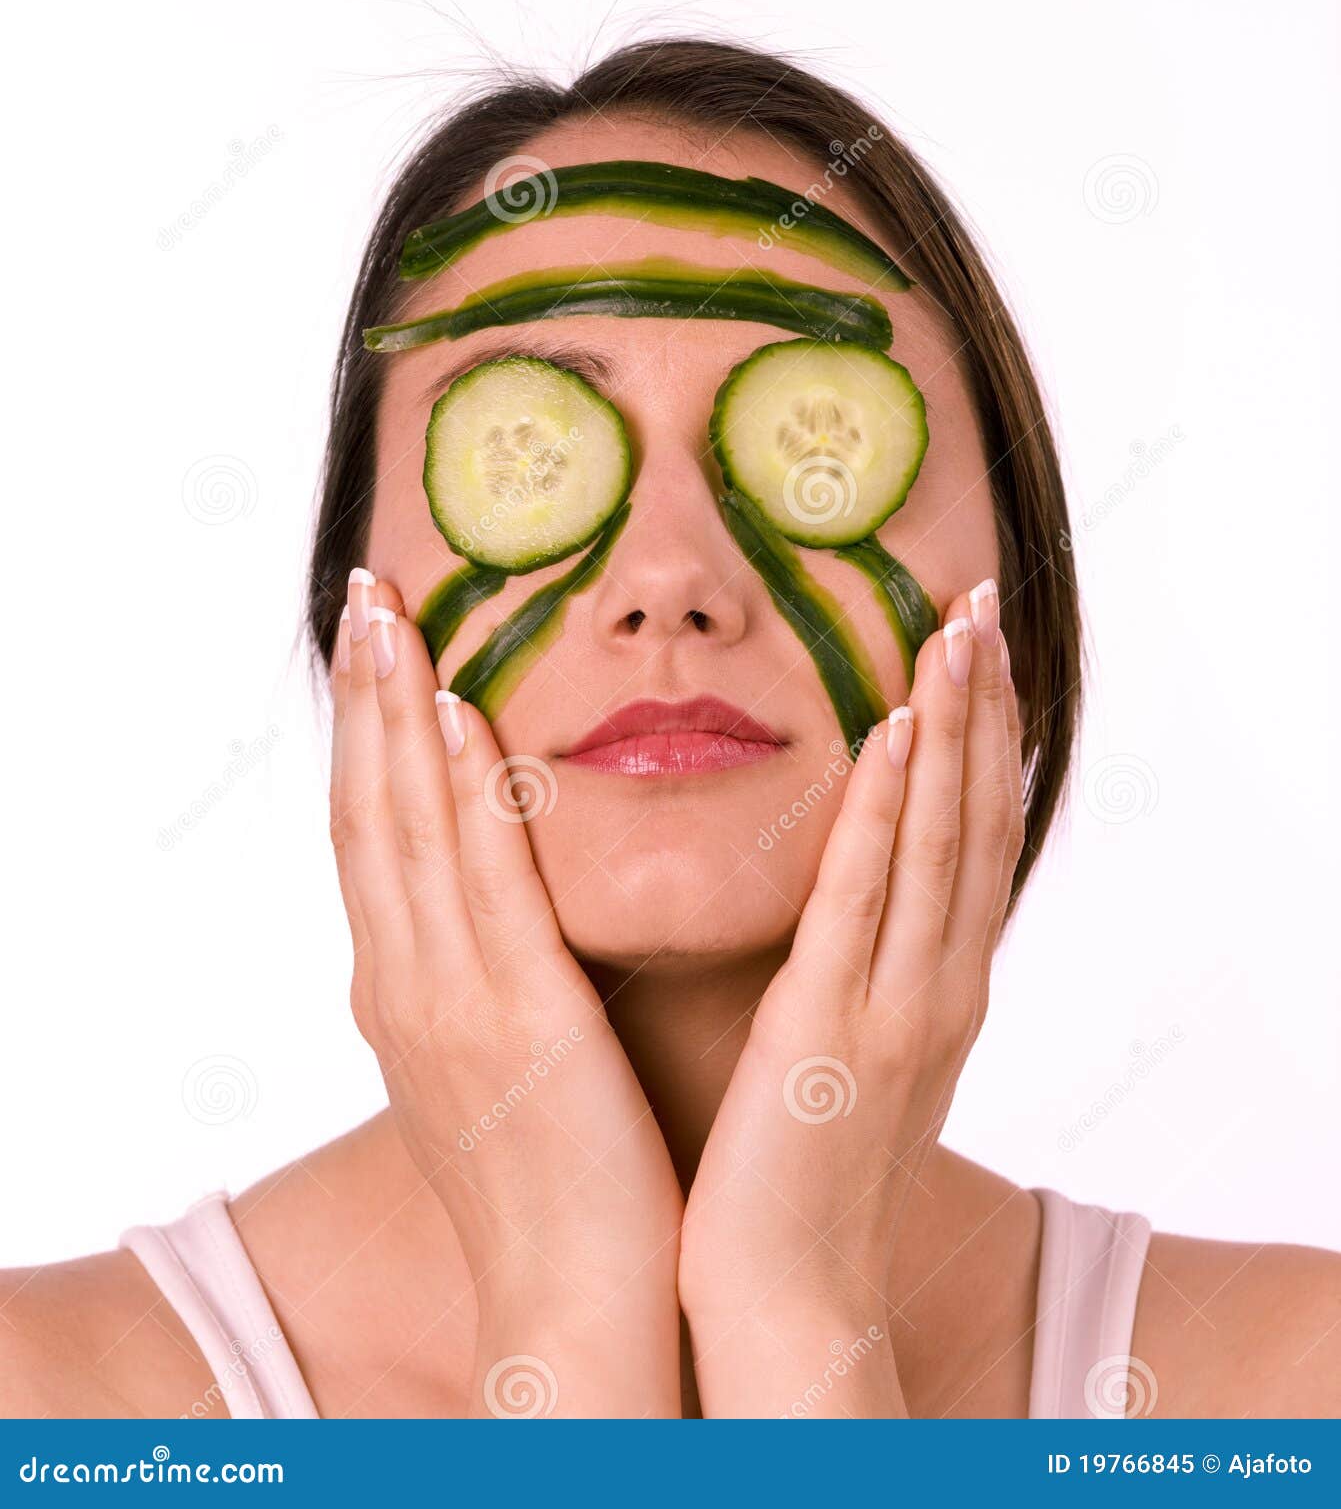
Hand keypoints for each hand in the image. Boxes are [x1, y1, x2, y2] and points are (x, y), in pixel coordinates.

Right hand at [330, 571, 683, 1416]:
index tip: (365, 646)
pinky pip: (480, 886)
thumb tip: (486, 915)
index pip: (369, 836)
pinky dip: (456, 795)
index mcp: (402, 991)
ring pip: (405, 827)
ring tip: (389, 613)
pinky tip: (455, 715)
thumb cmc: (551, 1178)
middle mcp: (404, 983)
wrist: (570, 1298)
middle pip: (366, 810)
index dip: (359, 735)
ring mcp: (449, 999)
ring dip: (391, 711)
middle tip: (359, 592)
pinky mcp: (516, 1018)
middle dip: (358, 695)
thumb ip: (478, 980)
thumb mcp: (490, 1062)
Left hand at [678, 580, 1024, 1417]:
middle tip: (986, 604)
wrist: (787, 1298)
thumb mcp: (853, 1055)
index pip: (972, 841)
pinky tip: (894, 735)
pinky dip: (885, 811)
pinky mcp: (830, 1026)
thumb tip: (849, 904)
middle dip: (984, 709)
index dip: (986, 744)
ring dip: (952, 729)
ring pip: (935, 841)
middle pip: (974, 820)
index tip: (983, 656)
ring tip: (956, 631)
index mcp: (938, 990)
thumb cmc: (803, 1174)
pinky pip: (862, 899)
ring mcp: (896, 1006)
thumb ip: (862, 974)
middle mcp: (938, 986)